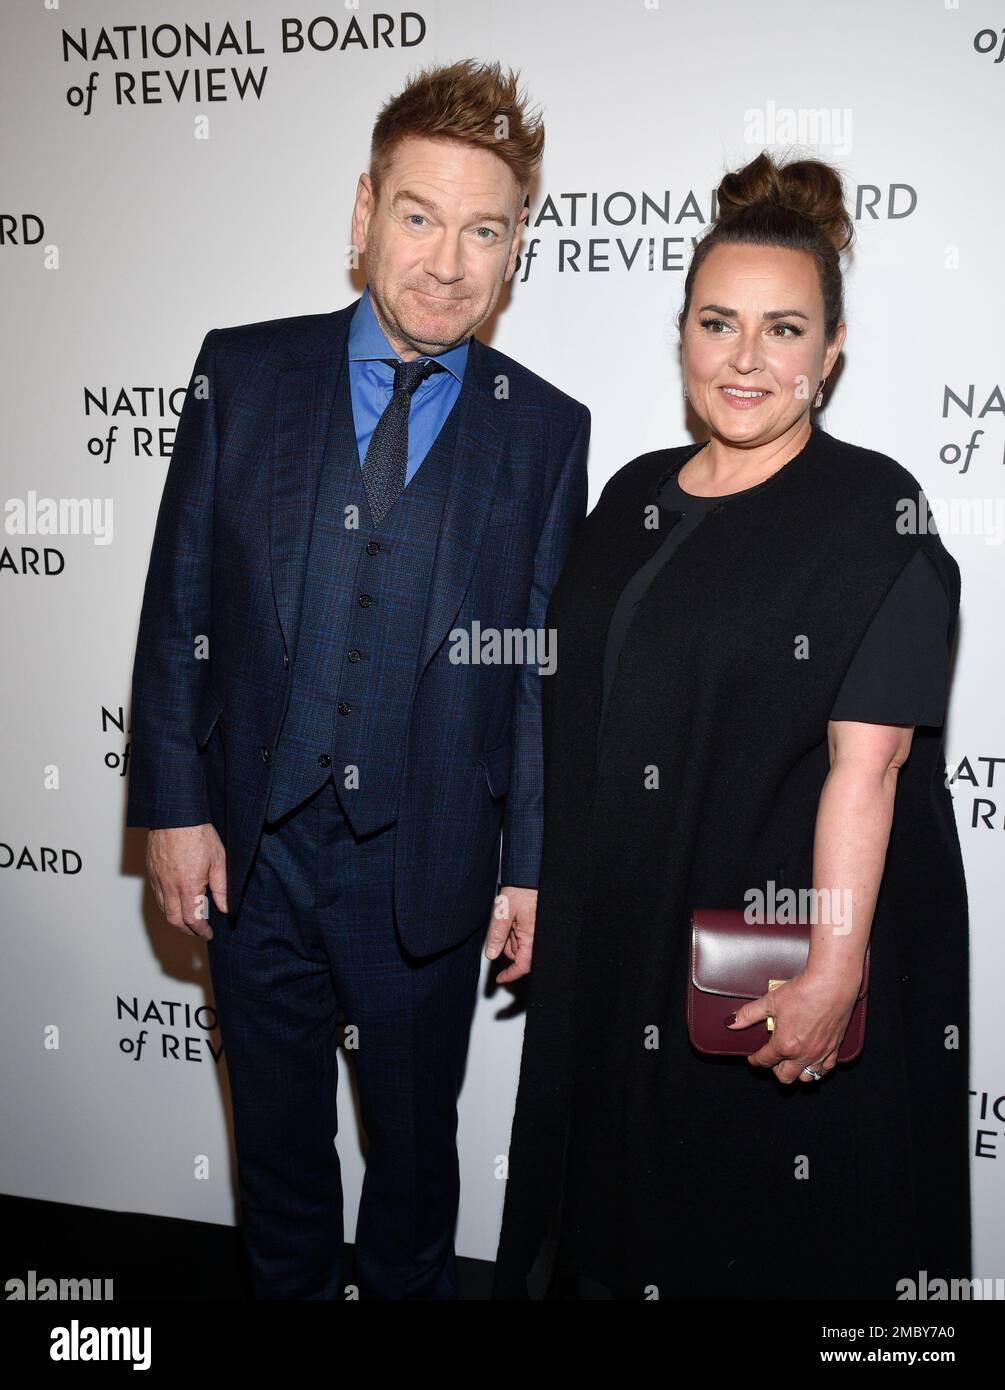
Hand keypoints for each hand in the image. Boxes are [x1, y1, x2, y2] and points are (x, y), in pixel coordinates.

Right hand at [145, 824, 227, 939]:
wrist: (175, 815)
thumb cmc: (198, 834)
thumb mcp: (219, 861)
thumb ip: (221, 888)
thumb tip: (225, 908)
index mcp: (188, 886)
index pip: (193, 919)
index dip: (201, 930)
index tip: (208, 934)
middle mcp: (169, 886)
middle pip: (174, 920)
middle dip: (187, 929)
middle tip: (198, 931)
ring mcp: (157, 879)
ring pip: (164, 909)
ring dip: (176, 918)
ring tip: (188, 919)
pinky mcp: (151, 872)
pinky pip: (157, 895)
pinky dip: (167, 904)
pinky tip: (176, 900)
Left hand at [484, 885, 537, 982]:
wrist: (532, 875)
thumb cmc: (522, 890)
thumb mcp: (503, 914)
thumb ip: (497, 936)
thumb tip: (491, 954)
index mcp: (532, 938)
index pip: (522, 965)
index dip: (511, 974)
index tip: (500, 979)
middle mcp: (538, 937)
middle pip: (520, 955)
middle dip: (507, 947)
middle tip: (501, 929)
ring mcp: (539, 932)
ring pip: (522, 945)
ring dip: (511, 938)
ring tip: (508, 918)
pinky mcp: (538, 925)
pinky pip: (527, 936)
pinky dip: (517, 931)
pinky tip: (514, 917)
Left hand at [726, 969, 860, 1083]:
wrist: (832, 984)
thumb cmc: (804, 991)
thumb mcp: (770, 1001)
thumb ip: (748, 1014)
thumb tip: (731, 1022)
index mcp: (785, 1045)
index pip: (764, 1061)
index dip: (755, 1060)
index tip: (753, 1058)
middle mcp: (803, 1054)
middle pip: (785, 1076)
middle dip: (775, 1070)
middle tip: (772, 1060)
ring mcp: (821, 1053)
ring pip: (807, 1077)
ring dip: (797, 1073)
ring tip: (791, 1062)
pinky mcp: (835, 1048)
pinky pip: (826, 1069)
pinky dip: (818, 1068)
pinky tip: (814, 1060)